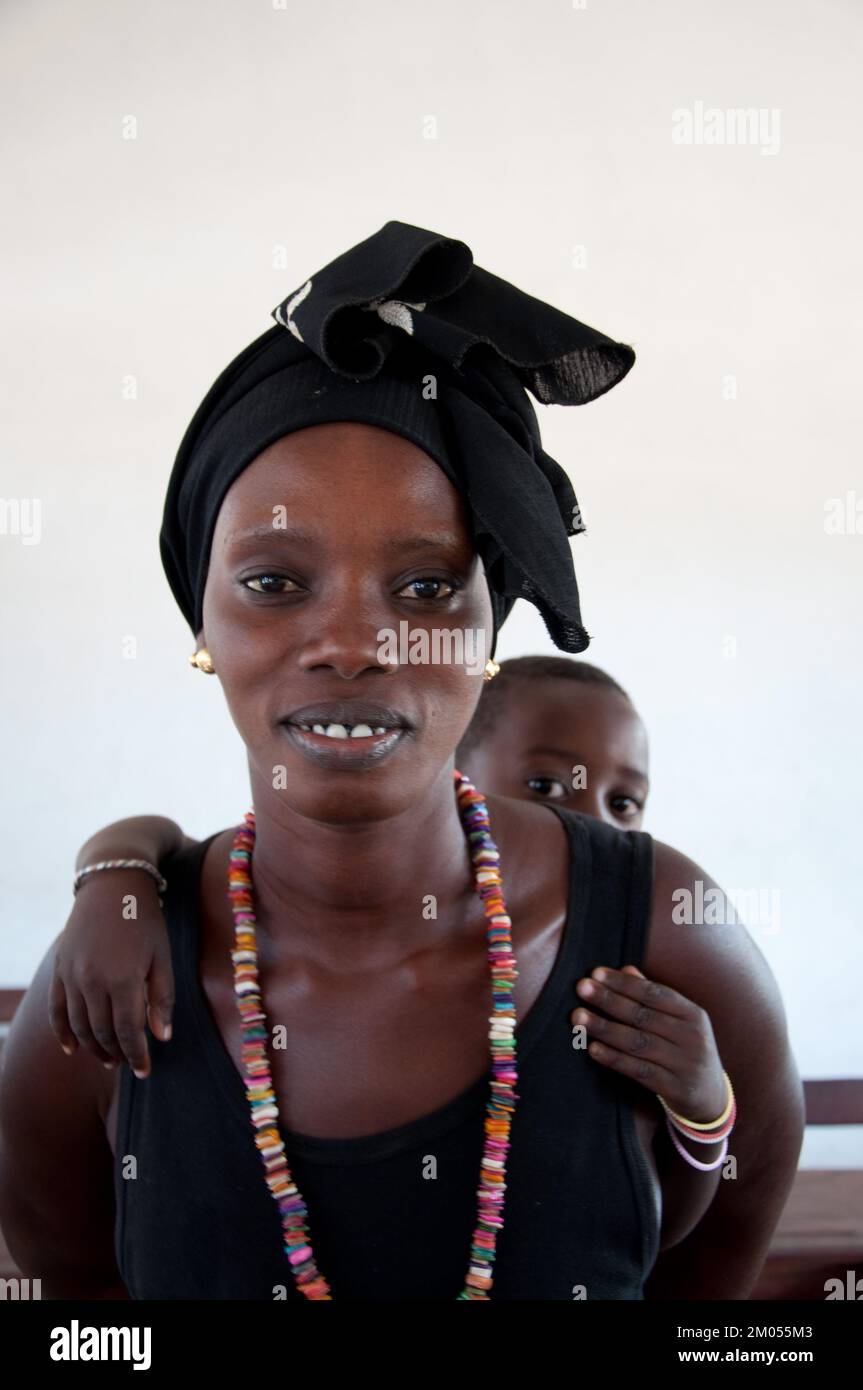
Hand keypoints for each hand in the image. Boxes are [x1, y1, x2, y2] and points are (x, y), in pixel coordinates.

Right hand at [49, 870, 173, 1077]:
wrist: (111, 885)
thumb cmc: (145, 920)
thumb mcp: (162, 956)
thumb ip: (162, 998)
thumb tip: (162, 1037)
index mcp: (123, 979)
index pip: (128, 1031)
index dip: (136, 1054)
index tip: (144, 1070)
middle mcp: (92, 981)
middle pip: (102, 1032)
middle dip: (116, 1054)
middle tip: (127, 1064)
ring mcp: (71, 976)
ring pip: (79, 1026)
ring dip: (93, 1048)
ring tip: (108, 1059)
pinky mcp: (60, 969)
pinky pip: (56, 1009)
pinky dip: (63, 1032)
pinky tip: (71, 1049)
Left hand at [570, 964, 725, 1122]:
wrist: (712, 1097)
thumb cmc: (686, 1050)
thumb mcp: (679, 1022)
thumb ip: (653, 996)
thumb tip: (626, 969)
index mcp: (693, 1014)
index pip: (654, 993)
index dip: (624, 983)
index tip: (596, 973)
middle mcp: (692, 1036)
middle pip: (643, 1015)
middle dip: (609, 1000)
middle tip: (581, 987)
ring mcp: (685, 1063)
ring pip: (638, 1042)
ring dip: (605, 1028)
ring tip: (578, 1017)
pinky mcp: (676, 1088)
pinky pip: (640, 1071)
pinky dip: (615, 1059)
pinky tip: (593, 1049)